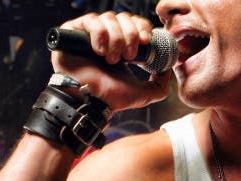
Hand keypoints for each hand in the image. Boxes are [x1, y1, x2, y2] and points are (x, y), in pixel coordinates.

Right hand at [53, 11, 170, 111]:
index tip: (146, 41)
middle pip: (124, 17)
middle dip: (131, 35)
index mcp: (121, 46)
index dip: (142, 28)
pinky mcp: (72, 31)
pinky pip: (91, 19)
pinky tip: (99, 51)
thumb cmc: (112, 98)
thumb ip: (160, 83)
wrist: (90, 102)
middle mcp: (106, 37)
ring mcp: (89, 33)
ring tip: (112, 59)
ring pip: (109, 18)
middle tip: (129, 56)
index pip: (135, 23)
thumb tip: (167, 68)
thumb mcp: (145, 93)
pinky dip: (99, 34)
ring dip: (116, 38)